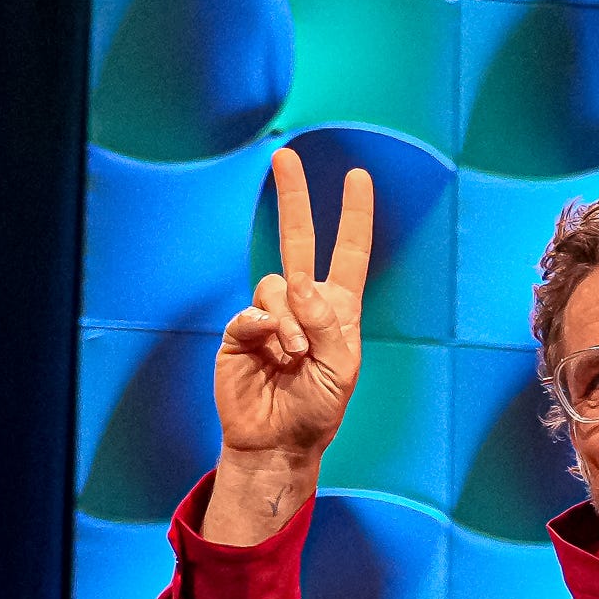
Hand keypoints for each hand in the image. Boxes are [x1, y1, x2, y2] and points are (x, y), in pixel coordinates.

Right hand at [215, 148, 373, 464]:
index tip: (357, 177)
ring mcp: (270, 315)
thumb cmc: (318, 408)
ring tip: (295, 356)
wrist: (278, 442)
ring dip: (290, 320)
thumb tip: (299, 285)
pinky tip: (273, 351)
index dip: (354, 217)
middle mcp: (303, 304)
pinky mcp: (241, 330)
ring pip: (276, 285)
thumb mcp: (341, 369)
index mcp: (337, 309)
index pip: (349, 254)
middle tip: (285, 156)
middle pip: (299, 241)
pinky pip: (252, 312)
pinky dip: (265, 328)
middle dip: (293, 198)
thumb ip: (328, 325)